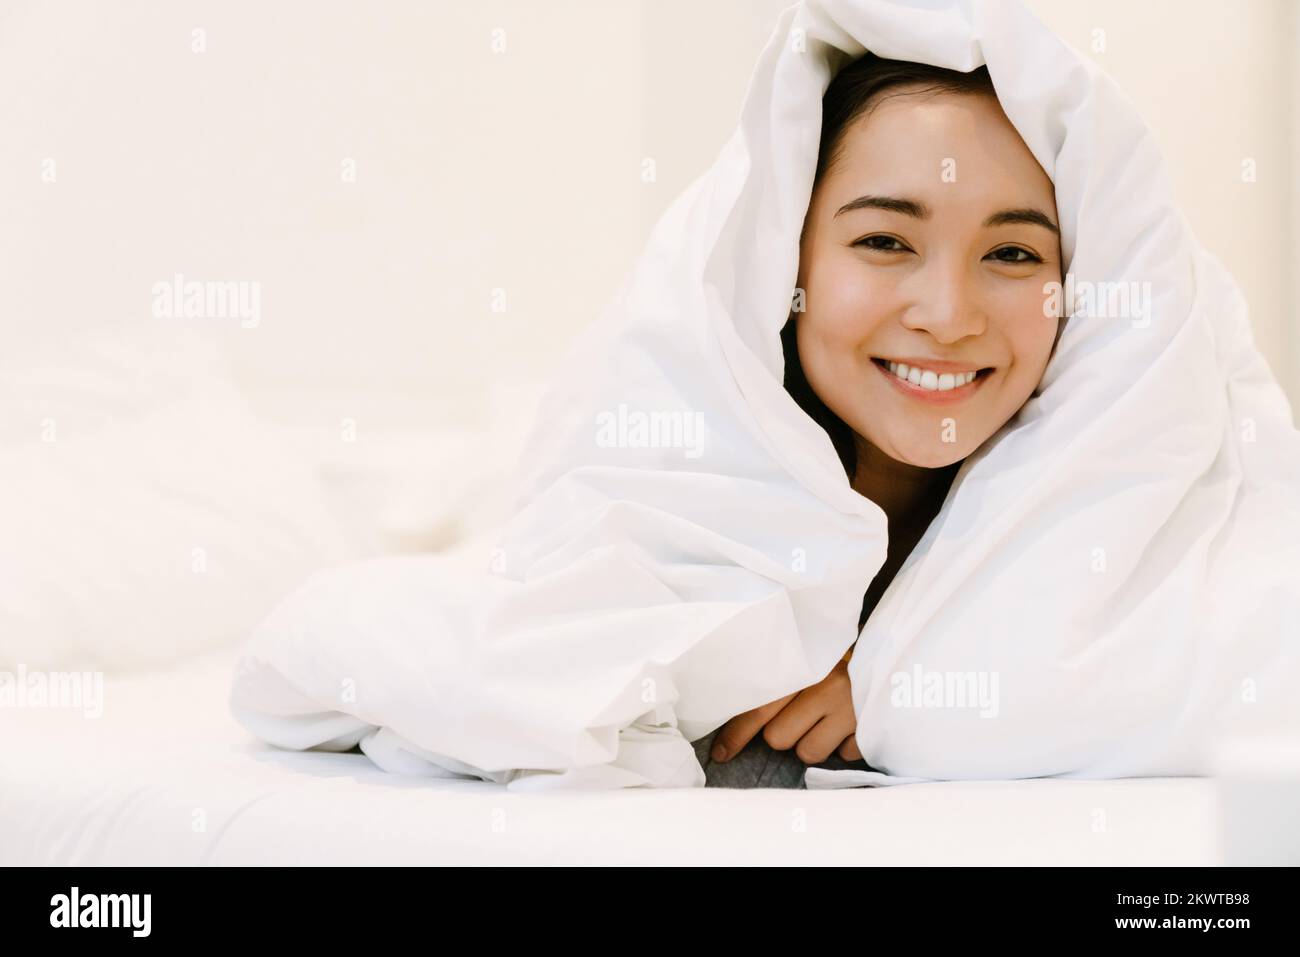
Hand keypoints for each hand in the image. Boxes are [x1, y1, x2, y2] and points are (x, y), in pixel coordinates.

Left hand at [710, 650, 861, 764]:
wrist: (894, 648)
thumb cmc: (839, 654)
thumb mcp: (810, 654)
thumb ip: (781, 675)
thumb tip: (737, 708)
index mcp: (805, 665)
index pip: (759, 708)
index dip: (736, 735)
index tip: (721, 754)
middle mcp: (827, 687)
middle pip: (778, 738)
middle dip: (781, 733)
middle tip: (795, 715)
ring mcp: (851, 710)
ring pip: (807, 753)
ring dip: (810, 741)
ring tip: (822, 720)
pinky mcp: (872, 729)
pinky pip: (842, 756)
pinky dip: (842, 744)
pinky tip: (848, 724)